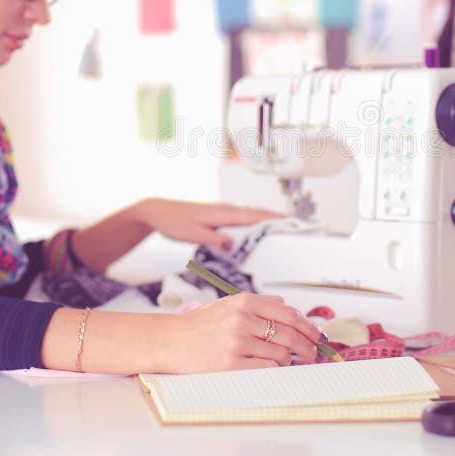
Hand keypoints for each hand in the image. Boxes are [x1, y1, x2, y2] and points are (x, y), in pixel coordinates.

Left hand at [140, 198, 281, 250]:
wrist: (158, 212)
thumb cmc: (173, 221)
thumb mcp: (193, 234)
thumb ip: (213, 239)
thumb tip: (232, 244)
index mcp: (224, 213)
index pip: (255, 216)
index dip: (274, 219)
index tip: (292, 222)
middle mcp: (226, 211)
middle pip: (258, 214)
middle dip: (277, 219)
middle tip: (296, 227)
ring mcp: (224, 213)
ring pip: (251, 216)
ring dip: (267, 221)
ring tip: (283, 230)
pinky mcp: (219, 218)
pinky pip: (243, 220)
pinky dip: (255, 223)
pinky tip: (257, 231)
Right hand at [159, 293, 321, 371]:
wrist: (171, 340)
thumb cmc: (201, 324)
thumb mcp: (229, 304)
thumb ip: (260, 303)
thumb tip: (288, 306)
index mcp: (244, 302)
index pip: (289, 314)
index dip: (308, 326)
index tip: (318, 334)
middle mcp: (242, 320)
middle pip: (289, 334)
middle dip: (307, 346)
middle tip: (313, 353)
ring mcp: (236, 343)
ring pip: (280, 354)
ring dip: (289, 360)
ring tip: (288, 361)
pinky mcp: (230, 365)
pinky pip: (266, 368)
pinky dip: (274, 369)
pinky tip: (273, 367)